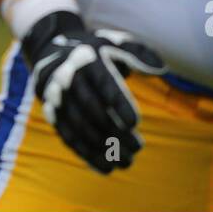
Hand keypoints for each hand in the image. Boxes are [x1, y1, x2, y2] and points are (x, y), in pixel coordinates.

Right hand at [22, 11, 166, 173]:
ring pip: (80, 128)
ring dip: (103, 148)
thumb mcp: (114, 43)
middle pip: (92, 110)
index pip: (103, 83)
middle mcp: (68, 78)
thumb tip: (161, 68)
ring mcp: (57, 98)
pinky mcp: (52, 114)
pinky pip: (69, 138)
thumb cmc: (95, 52)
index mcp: (87, 59)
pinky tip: (107, 168)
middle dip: (115, 132)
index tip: (135, 123)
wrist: (51, 54)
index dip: (118, 104)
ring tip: (127, 162)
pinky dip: (87, 155)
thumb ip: (139, 54)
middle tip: (138, 148)